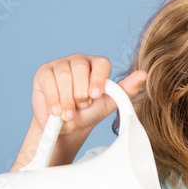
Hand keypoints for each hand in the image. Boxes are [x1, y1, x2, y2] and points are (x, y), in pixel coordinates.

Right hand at [30, 53, 147, 138]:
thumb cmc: (88, 114)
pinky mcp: (43, 73)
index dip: (98, 79)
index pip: (101, 63)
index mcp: (96, 65)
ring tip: (69, 113)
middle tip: (82, 106)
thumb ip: (125, 89)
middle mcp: (78, 61)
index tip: (95, 96)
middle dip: (81, 92)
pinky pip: (48, 81)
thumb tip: (143, 74)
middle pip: (80, 67)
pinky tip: (57, 111)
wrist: (66, 128)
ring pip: (64, 75)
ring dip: (68, 99)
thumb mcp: (109, 103)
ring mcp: (60, 64)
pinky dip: (54, 100)